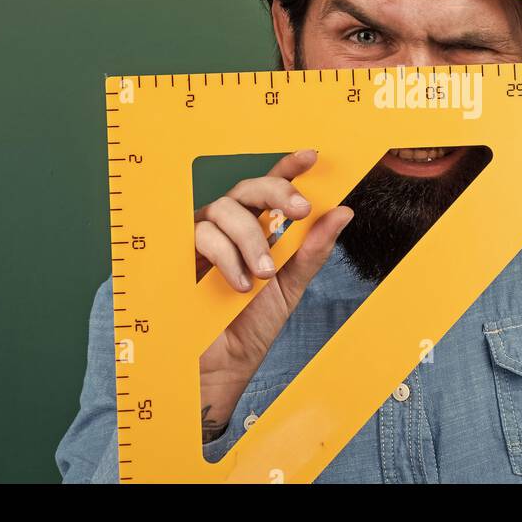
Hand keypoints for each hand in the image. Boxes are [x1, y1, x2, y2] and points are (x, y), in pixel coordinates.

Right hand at [193, 149, 352, 440]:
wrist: (224, 364)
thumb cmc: (254, 324)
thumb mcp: (292, 284)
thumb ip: (313, 249)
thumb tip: (343, 212)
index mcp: (260, 227)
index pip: (273, 187)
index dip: (289, 167)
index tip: (311, 157)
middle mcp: (231, 226)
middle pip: (248, 188)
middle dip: (276, 192)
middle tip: (300, 211)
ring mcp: (203, 237)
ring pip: (224, 209)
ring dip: (250, 238)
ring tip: (264, 274)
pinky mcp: (179, 253)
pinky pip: (202, 234)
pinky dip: (226, 256)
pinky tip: (239, 283)